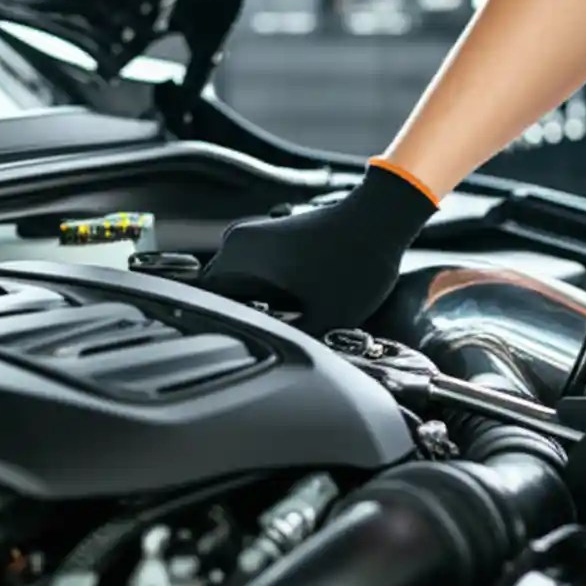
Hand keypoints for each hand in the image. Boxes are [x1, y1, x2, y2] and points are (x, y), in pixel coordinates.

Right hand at [200, 162, 437, 334]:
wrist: (382, 219)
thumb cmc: (354, 262)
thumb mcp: (324, 317)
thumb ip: (291, 342)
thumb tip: (276, 366)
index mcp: (238, 257)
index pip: (204, 303)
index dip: (219, 332)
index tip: (235, 352)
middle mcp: (238, 243)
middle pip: (221, 295)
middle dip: (240, 320)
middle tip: (264, 344)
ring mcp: (255, 237)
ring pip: (240, 285)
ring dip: (256, 308)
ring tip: (283, 328)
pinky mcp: (274, 239)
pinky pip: (256, 274)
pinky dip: (268, 294)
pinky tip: (293, 310)